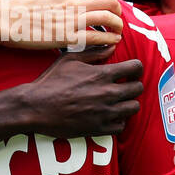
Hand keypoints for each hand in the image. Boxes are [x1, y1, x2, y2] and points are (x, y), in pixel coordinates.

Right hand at [0, 0, 124, 51]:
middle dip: (118, 11)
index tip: (108, 6)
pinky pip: (97, 37)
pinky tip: (110, 43)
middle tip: (116, 19)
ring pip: (108, 19)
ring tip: (118, 33)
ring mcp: (72, 19)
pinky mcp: (67, 37)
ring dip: (117, 26)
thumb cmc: (19, 4)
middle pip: (110, 1)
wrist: (4, 20)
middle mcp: (74, 2)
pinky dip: (109, 40)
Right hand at [20, 57, 142, 137]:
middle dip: (133, 85)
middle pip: (138, 88)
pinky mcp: (98, 129)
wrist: (35, 107)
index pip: (135, 68)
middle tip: (124, 85)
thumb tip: (113, 46)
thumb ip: (94, 52)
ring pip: (133, 108)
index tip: (131, 70)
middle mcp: (107, 93)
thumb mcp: (69, 59)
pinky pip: (121, 126)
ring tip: (118, 101)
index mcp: (102, 74)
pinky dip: (118, 120)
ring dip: (128, 103)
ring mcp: (104, 113)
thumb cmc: (51, 81)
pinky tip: (109, 115)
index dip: (136, 68)